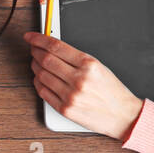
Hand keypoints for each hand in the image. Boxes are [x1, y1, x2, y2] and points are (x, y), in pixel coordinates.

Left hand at [26, 32, 144, 139]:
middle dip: (35, 51)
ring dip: (35, 67)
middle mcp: (79, 79)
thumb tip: (51, 48)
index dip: (39, 39)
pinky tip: (40, 78)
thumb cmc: (112, 90)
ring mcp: (71, 96)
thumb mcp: (99, 67)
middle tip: (33, 48)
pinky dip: (38, 82)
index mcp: (89, 65)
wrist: (123, 115)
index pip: (56, 47)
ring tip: (37, 63)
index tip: (30, 37)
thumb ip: (75, 58)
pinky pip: (42, 92)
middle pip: (45, 60)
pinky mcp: (65, 109)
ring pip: (41, 75)